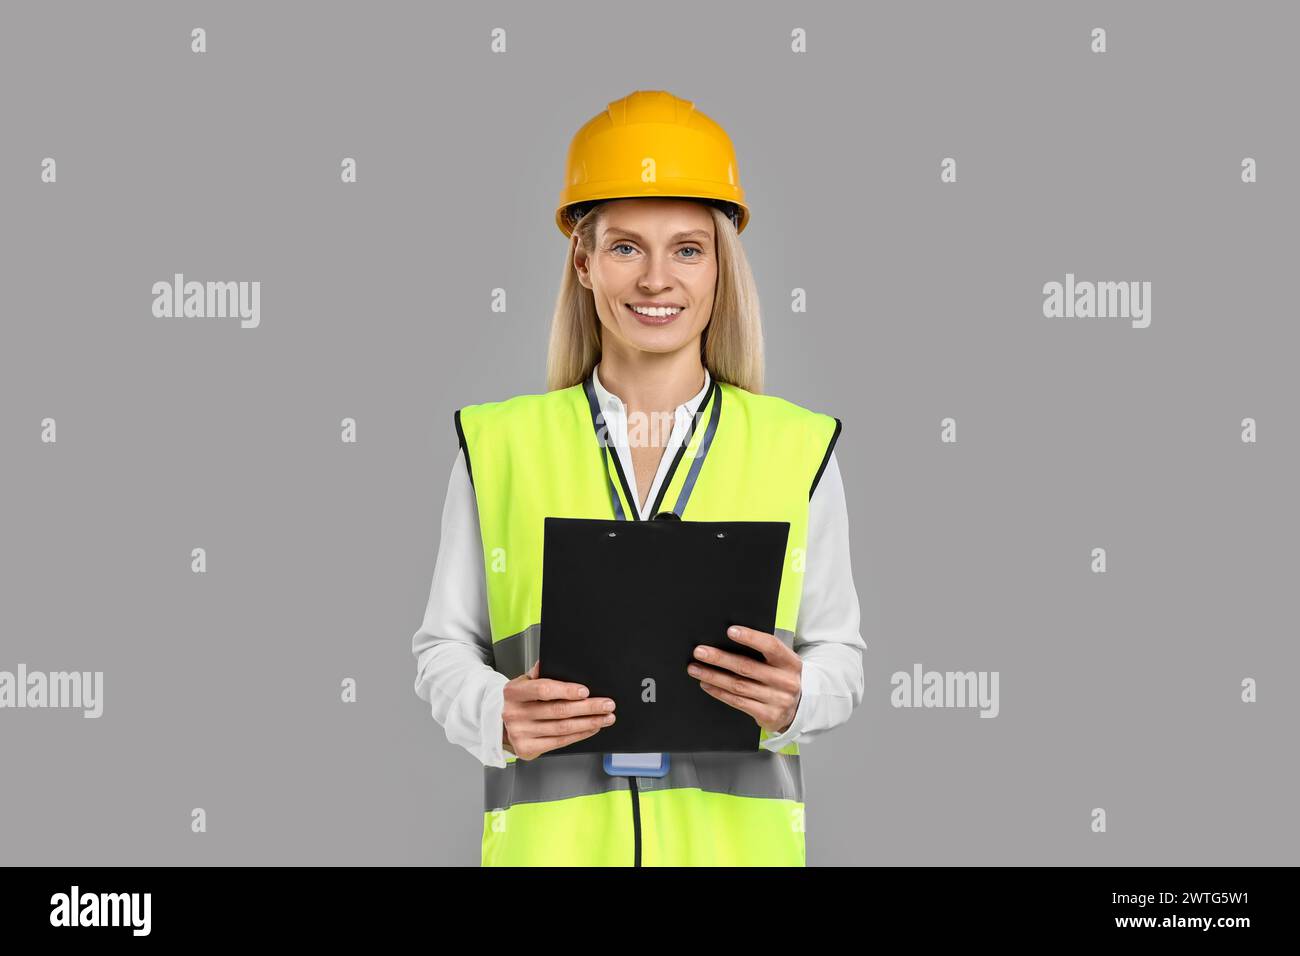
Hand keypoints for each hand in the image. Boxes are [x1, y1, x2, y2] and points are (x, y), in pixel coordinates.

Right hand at [501, 661, 615, 759]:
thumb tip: (552, 661)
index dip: (566, 691)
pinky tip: (591, 728)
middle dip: (588, 707)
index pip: (543, 689)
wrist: (500, 725)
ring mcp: (520, 733)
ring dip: (588, 722)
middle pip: (558, 711)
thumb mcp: (524, 682)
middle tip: (607, 704)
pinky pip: (559, 742)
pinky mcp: (527, 748)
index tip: (586, 691)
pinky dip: (579, 735)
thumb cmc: (518, 701)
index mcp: (514, 692)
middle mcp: (515, 713)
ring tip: (605, 717)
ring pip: (562, 728)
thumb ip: (539, 673)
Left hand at [687, 625, 802, 734]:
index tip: (730, 631)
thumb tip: (729, 638)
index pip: (771, 646)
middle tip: (700, 652)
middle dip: (720, 658)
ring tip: (696, 669)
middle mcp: (786, 681)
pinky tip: (707, 684)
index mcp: (790, 662)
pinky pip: (737, 702)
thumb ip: (763, 653)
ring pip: (738, 686)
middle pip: (747, 667)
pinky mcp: (768, 715)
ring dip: (713, 676)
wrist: (800, 708)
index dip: (750, 637)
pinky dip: (719, 692)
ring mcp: (778, 700)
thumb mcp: (782, 663)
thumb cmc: (783, 677)